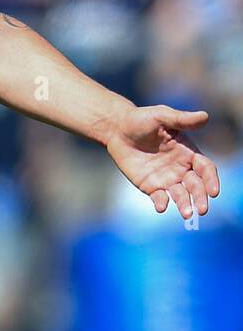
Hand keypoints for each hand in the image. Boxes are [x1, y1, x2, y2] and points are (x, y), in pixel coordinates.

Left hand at [105, 105, 220, 218]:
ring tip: (187, 214)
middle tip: (202, 209)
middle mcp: (181, 169)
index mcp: (189, 153)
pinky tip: (161, 206)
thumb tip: (204, 116)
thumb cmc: (141, 119)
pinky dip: (162, 203)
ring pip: (181, 195)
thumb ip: (181, 119)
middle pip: (196, 186)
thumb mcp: (161, 116)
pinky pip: (159, 197)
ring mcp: (166, 179)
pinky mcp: (150, 186)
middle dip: (201, 198)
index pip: (206, 169)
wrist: (117, 129)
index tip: (213, 191)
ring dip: (185, 205)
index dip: (211, 180)